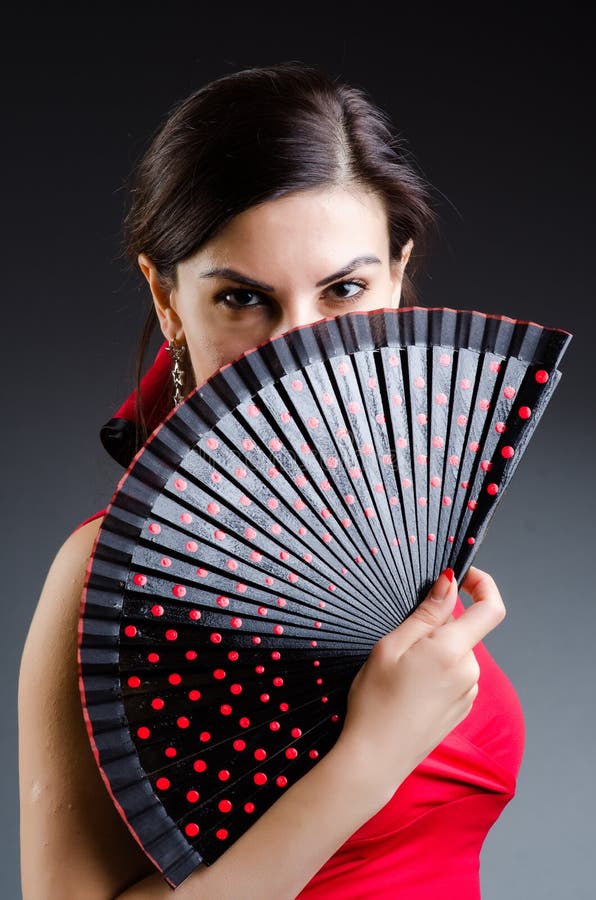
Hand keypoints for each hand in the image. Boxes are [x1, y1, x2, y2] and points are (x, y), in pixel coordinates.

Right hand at [336, 565, 505, 796]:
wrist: (375, 758)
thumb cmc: (374, 701)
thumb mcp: (391, 647)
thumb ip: (426, 614)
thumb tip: (449, 583)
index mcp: (451, 651)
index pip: (491, 608)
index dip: (483, 584)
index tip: (463, 575)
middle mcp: (469, 672)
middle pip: (464, 631)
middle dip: (438, 627)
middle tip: (401, 642)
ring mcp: (468, 693)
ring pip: (457, 654)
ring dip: (435, 651)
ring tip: (400, 672)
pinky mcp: (461, 708)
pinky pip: (455, 675)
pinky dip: (436, 671)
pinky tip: (409, 689)